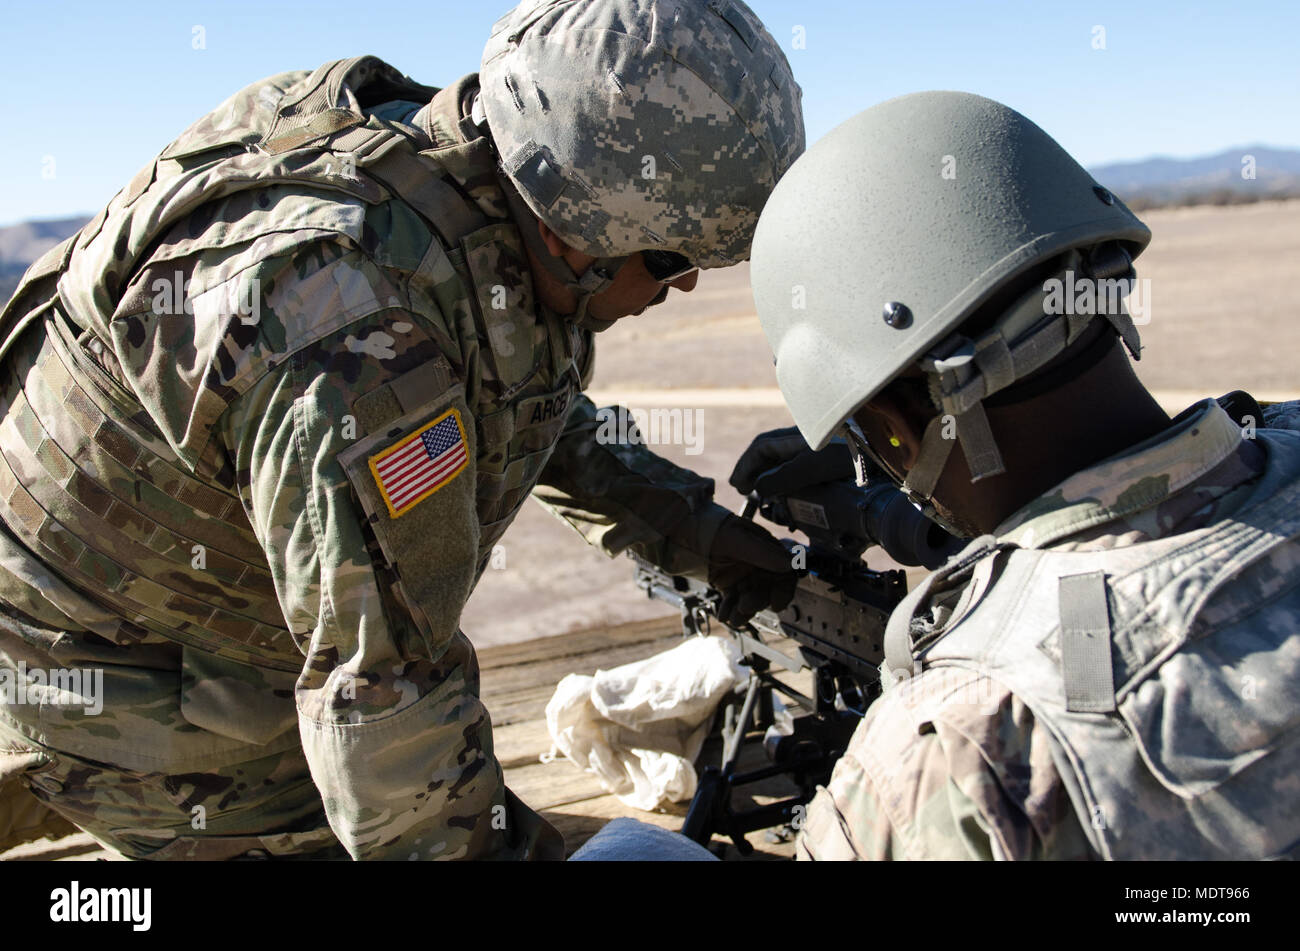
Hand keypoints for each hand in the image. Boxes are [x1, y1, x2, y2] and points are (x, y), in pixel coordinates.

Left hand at [706, 514, 797, 625]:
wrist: (688, 531)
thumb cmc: (714, 528)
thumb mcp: (740, 540)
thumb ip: (764, 553)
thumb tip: (790, 563)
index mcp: (766, 550)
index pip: (784, 574)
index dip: (783, 591)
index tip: (776, 605)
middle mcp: (758, 564)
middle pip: (766, 590)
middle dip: (757, 602)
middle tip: (745, 608)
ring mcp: (743, 575)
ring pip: (750, 598)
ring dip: (743, 612)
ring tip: (733, 619)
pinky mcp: (729, 583)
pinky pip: (734, 600)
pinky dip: (730, 609)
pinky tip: (724, 615)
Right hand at [729, 427, 854, 497]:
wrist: (890, 449)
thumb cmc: (853, 455)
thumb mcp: (814, 468)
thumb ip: (784, 478)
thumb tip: (759, 488)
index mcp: (796, 437)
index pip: (761, 448)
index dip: (745, 466)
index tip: (738, 486)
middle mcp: (805, 439)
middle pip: (771, 452)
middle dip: (754, 470)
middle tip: (745, 490)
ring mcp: (819, 447)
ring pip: (786, 459)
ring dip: (772, 475)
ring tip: (765, 494)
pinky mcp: (833, 457)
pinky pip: (802, 466)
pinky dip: (790, 478)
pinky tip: (793, 490)